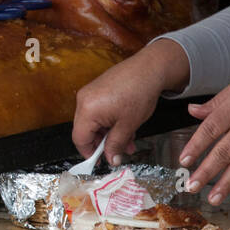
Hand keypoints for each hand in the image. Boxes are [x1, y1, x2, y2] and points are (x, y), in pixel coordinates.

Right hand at [73, 39, 189, 165]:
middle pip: (85, 130)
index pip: (80, 139)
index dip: (89, 153)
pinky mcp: (97, 89)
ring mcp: (89, 93)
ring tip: (128, 140)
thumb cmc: (139, 92)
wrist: (149, 68)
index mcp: (87, 110)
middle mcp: (83, 100)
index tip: (100, 161)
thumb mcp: (128, 125)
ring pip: (94, 122)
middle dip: (103, 143)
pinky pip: (98, 111)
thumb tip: (111, 159)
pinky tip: (125, 126)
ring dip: (109, 134)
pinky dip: (110, 121)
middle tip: (118, 152)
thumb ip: (116, 145)